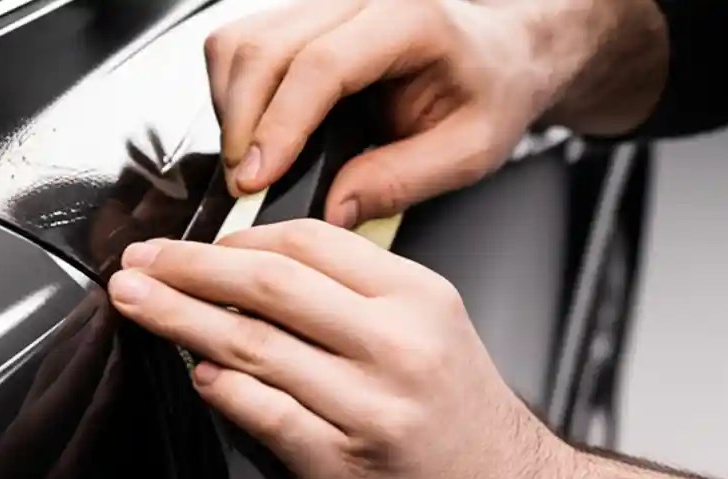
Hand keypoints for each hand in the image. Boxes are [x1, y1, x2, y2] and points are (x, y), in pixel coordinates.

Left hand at [107, 222, 574, 478]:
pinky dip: (219, 388)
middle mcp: (397, 345)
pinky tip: (197, 376)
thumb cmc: (463, 426)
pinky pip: (262, 412)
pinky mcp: (342, 463)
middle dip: (188, 267)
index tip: (194, 244)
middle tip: (138, 263)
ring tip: (138, 304)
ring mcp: (369, 406)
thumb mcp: (434, 332)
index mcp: (417, 298)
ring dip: (180, 320)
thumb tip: (252, 276)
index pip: (309, 242)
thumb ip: (354, 300)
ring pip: (253, 345)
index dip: (236, 238)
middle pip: (268, 283)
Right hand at [205, 0, 666, 223]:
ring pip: (239, 42)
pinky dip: (233, 94)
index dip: (280, 125)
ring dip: (229, 107)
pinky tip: (256, 132)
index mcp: (409, 19)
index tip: (257, 177)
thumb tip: (334, 209)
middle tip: (245, 184)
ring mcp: (323, 4)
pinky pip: (240, 47)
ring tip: (252, 161)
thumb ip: (403, 181)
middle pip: (263, 48)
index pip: (321, 64)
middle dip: (240, 123)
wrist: (499, 54)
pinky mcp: (299, 19)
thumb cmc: (490, 91)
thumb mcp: (470, 151)